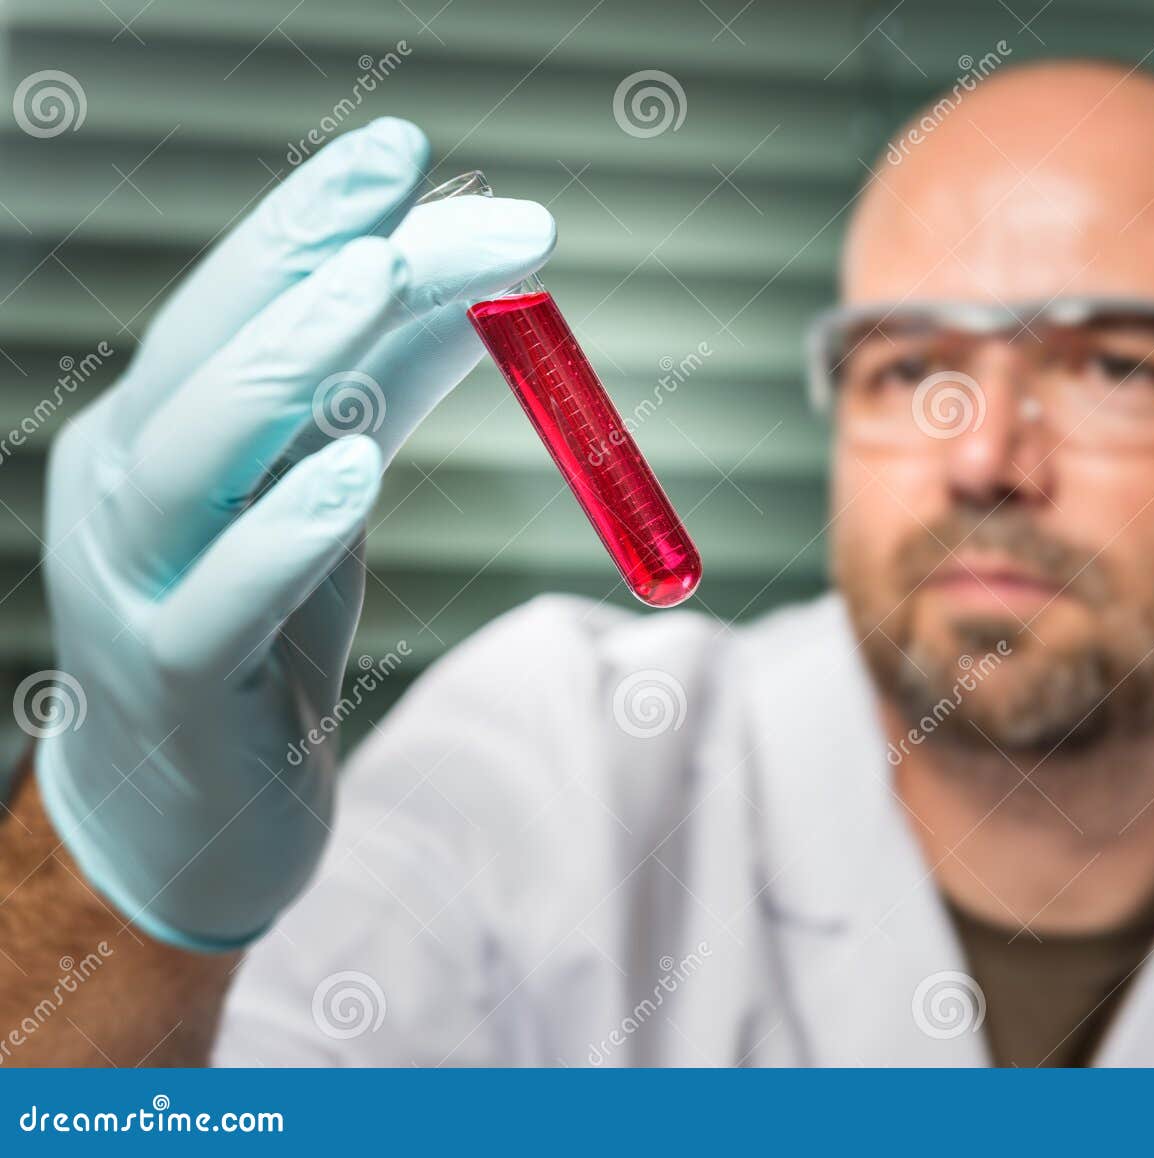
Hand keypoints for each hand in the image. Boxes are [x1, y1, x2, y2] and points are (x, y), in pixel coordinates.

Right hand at [31, 118, 555, 949]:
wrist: (195, 816)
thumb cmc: (261, 635)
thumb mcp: (325, 496)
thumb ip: (384, 392)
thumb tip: (480, 287)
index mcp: (162, 434)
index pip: (231, 306)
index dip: (306, 222)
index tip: (398, 152)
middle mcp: (126, 494)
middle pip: (203, 358)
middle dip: (299, 265)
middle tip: (395, 201)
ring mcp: (135, 591)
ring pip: (187, 461)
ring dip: (279, 366)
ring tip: (369, 286)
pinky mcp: (179, 687)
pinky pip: (221, 602)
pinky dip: (281, 534)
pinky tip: (348, 474)